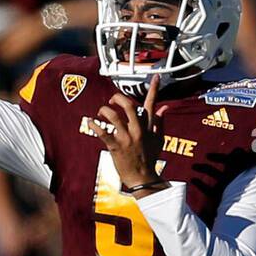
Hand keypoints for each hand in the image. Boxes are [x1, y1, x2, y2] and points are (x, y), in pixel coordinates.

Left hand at [85, 74, 162, 189]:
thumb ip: (160, 123)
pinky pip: (103, 132)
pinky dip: (94, 125)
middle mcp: (137, 130)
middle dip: (118, 98)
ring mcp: (126, 138)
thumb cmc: (149, 159)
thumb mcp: (159, 140)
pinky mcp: (116, 147)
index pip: (151, 104)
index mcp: (148, 127)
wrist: (142, 178)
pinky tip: (90, 122)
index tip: (156, 77)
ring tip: (101, 112)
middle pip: (129, 106)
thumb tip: (164, 108)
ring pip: (114, 117)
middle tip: (112, 99)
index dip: (154, 89)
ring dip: (105, 110)